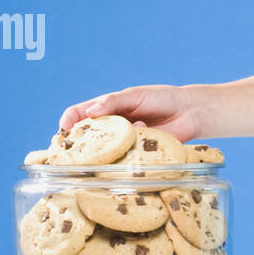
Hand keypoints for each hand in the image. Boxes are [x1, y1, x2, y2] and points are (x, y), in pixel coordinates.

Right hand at [58, 85, 200, 141]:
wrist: (189, 113)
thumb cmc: (161, 99)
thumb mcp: (135, 95)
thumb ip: (113, 102)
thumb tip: (90, 112)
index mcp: (106, 109)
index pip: (78, 114)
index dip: (68, 122)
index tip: (64, 130)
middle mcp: (111, 127)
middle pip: (87, 137)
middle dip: (80, 142)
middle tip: (77, 148)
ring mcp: (123, 142)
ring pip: (104, 151)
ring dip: (107, 147)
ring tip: (113, 142)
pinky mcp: (137, 155)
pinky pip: (124, 159)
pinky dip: (128, 151)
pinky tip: (142, 135)